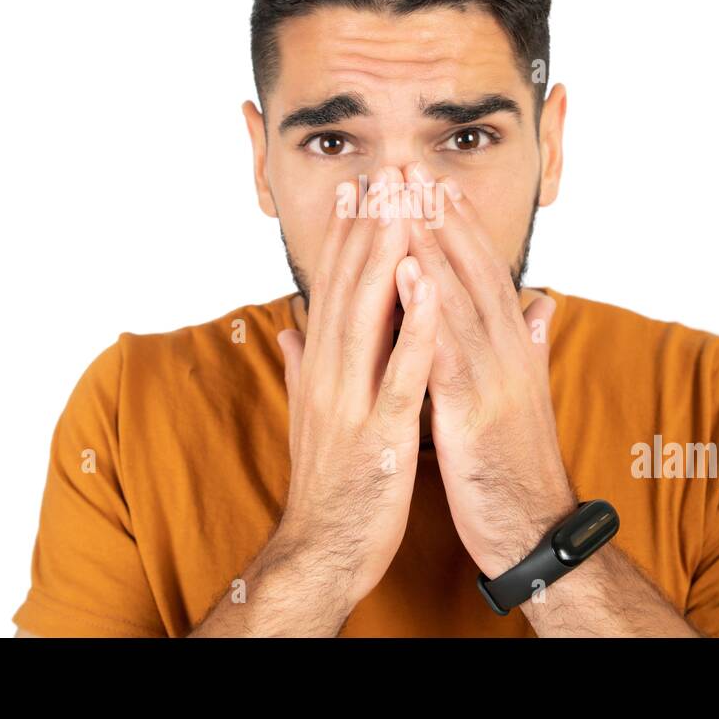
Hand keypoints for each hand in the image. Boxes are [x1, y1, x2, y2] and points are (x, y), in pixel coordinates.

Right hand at [275, 165, 439, 608]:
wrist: (320, 549)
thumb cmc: (326, 481)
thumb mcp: (308, 413)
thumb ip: (300, 364)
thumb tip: (290, 325)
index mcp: (321, 366)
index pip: (337, 287)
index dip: (351, 235)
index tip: (365, 187)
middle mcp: (330, 373)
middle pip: (349, 286)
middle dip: (368, 226)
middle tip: (385, 169)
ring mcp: (352, 400)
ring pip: (369, 315)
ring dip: (386, 257)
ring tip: (402, 203)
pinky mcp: (379, 432)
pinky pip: (400, 372)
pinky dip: (413, 327)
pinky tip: (427, 286)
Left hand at [400, 161, 576, 581]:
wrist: (535, 531)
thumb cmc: (517, 466)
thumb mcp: (524, 396)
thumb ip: (530, 344)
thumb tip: (542, 302)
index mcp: (514, 347)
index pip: (484, 271)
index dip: (458, 224)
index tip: (431, 181)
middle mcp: (510, 351)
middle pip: (472, 269)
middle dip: (440, 215)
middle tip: (409, 165)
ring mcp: (496, 378)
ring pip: (460, 296)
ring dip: (429, 243)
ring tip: (402, 196)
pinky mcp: (475, 411)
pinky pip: (447, 350)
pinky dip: (428, 307)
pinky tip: (406, 271)